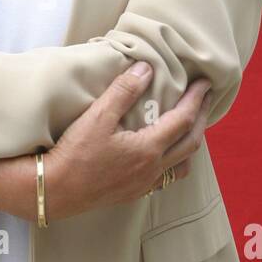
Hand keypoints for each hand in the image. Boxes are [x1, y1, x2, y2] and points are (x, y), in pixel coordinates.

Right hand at [42, 64, 212, 220]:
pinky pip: (165, 178)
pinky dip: (174, 162)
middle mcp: (153, 169)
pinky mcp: (133, 192)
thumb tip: (146, 69)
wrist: (54, 191)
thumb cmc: (75, 154)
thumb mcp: (98, 116)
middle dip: (202, 117)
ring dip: (190, 143)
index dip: (196, 99)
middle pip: (191, 142)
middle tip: (206, 98)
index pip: (183, 119)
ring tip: (189, 126)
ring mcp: (144, 184)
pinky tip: (163, 154)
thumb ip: (124, 91)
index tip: (205, 83)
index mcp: (148, 148)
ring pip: (182, 165)